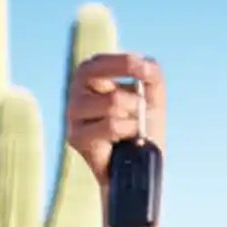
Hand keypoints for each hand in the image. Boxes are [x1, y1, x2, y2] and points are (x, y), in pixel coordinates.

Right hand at [66, 53, 166, 186]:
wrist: (140, 164)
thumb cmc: (143, 125)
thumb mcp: (153, 96)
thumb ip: (151, 74)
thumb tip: (145, 63)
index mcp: (90, 76)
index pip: (99, 62)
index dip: (123, 62)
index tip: (145, 69)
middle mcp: (76, 92)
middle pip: (95, 75)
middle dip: (127, 86)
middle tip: (142, 105)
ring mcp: (73, 114)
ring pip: (111, 102)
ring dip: (134, 115)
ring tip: (134, 127)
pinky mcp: (75, 137)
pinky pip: (111, 125)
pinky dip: (129, 130)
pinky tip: (128, 139)